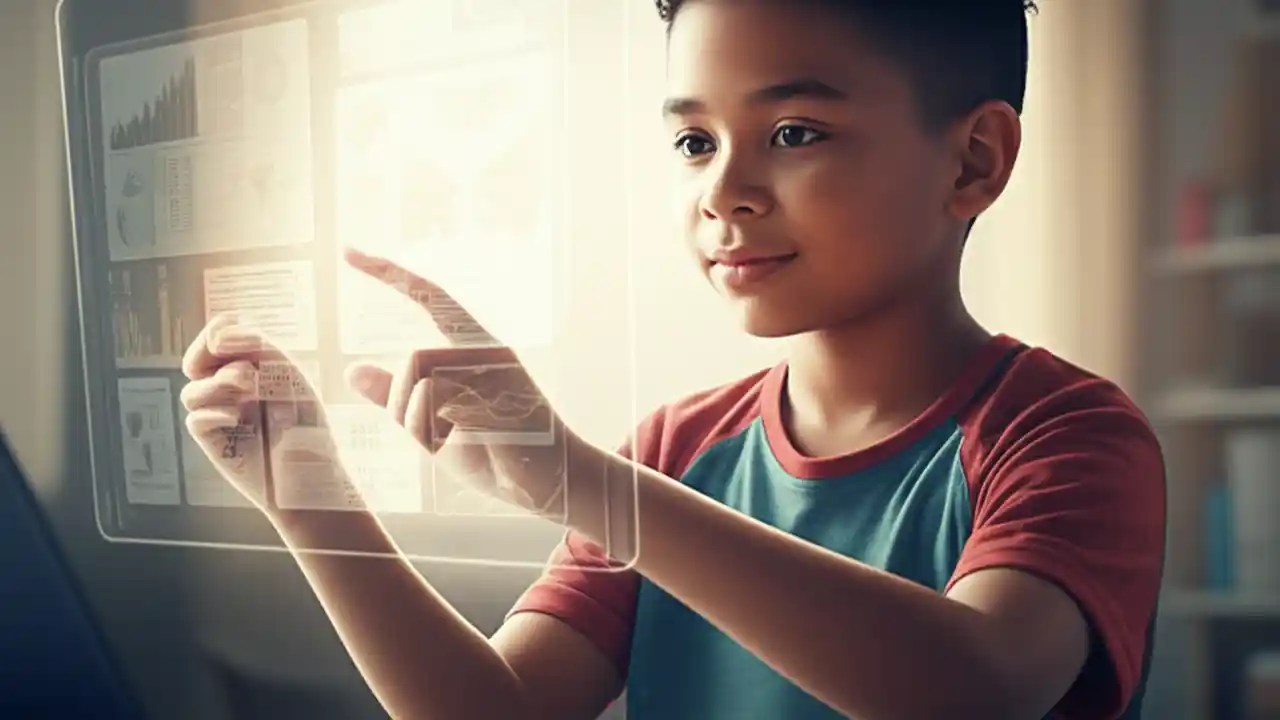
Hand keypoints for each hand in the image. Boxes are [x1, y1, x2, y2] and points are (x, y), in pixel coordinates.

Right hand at [179, 315, 343, 513]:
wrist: (311, 472)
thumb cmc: (306, 421)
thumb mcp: (287, 374)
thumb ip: (257, 347)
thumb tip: (218, 336)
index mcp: (250, 365)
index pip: (220, 333)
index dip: (221, 331)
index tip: (239, 340)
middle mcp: (229, 387)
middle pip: (195, 359)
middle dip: (207, 356)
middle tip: (244, 369)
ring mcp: (218, 412)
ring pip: (191, 391)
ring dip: (218, 384)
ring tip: (251, 388)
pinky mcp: (213, 439)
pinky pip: (194, 419)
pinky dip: (213, 413)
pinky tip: (237, 417)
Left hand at [342, 247, 587, 519]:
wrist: (554, 483)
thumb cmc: (497, 457)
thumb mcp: (435, 427)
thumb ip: (396, 398)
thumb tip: (350, 368)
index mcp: (477, 350)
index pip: (432, 298)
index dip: (391, 273)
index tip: (349, 251)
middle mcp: (490, 351)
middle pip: (415, 359)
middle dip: (403, 404)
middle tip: (427, 439)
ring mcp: (499, 372)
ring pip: (425, 382)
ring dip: (419, 423)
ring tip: (450, 444)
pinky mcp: (502, 397)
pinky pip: (442, 403)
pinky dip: (435, 433)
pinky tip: (467, 446)